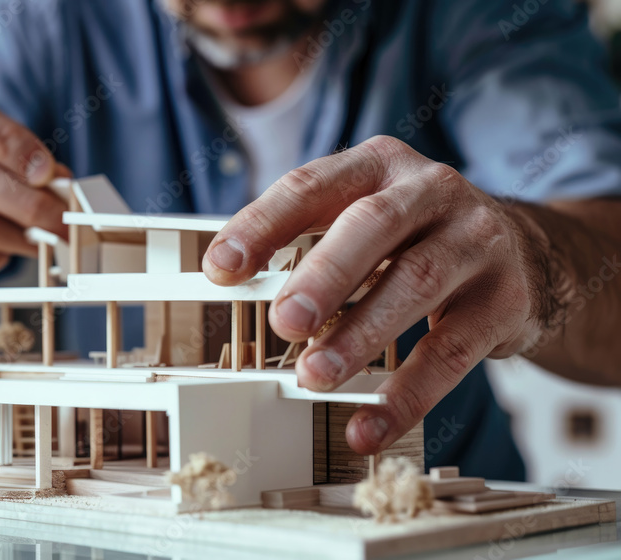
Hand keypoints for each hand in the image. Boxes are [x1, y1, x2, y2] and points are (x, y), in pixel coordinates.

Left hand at [204, 136, 542, 454]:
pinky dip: (407, 395)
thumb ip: (306, 239)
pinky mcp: (504, 299)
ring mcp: (475, 241)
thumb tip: (231, 283)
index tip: (220, 269)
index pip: (310, 187)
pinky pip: (452, 352)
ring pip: (414, 284)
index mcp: (377, 164)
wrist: (525, 251)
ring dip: (359, 337)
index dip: (262, 225)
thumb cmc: (416, 234)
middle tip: (283, 323)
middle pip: (371, 226)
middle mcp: (430, 190)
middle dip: (323, 276)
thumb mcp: (363, 215)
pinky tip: (369, 426)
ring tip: (315, 377)